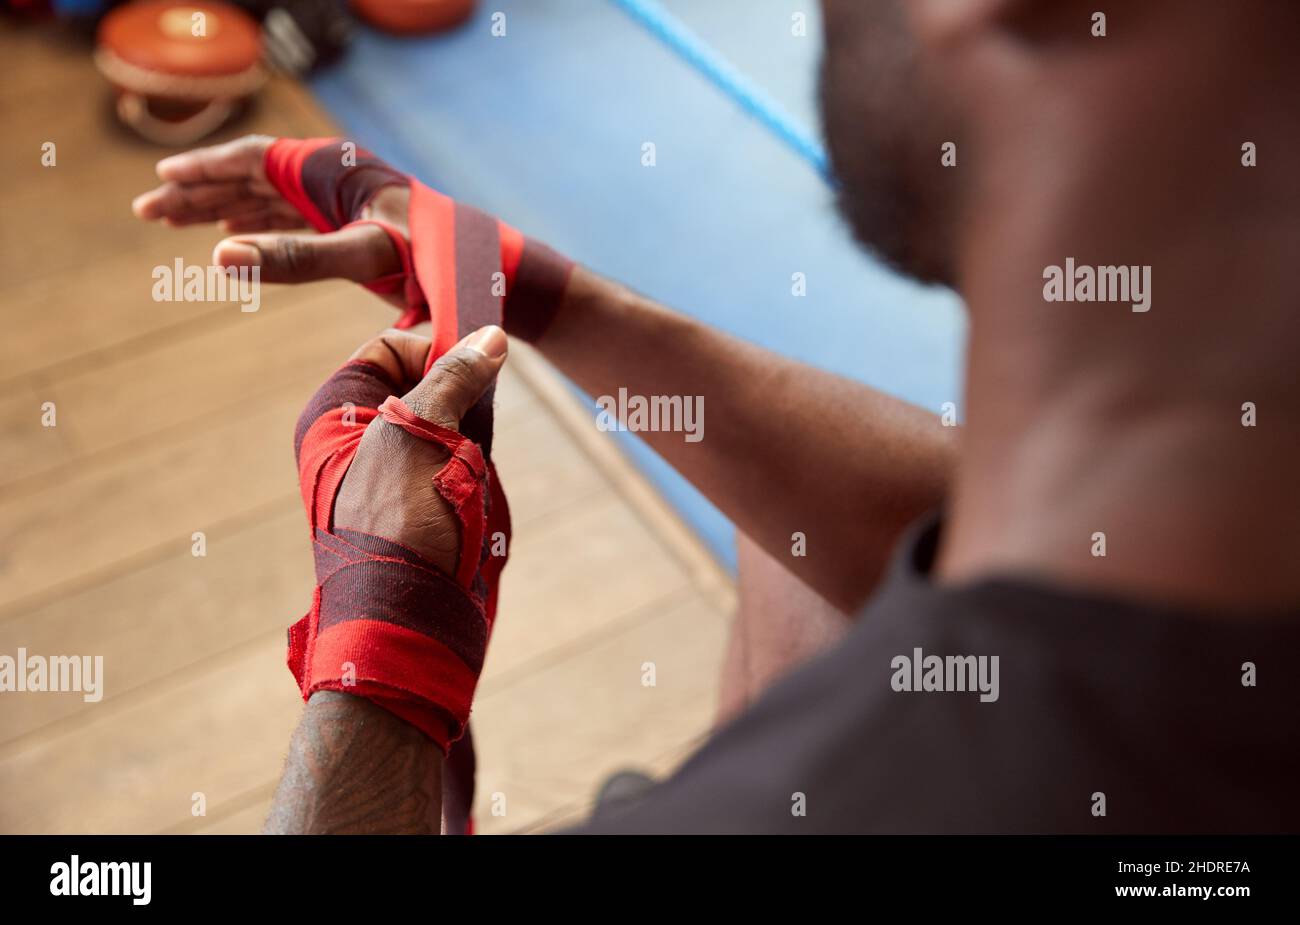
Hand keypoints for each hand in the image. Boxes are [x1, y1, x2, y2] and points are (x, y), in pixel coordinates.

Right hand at [131, 134, 407, 289]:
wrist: (483, 275)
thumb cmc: (430, 260)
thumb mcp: (359, 256)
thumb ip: (293, 258)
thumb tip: (219, 257)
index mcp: (331, 170)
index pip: (256, 159)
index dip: (207, 169)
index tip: (162, 181)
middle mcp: (332, 178)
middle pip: (251, 176)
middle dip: (200, 191)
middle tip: (147, 211)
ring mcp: (339, 203)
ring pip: (266, 198)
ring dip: (219, 209)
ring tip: (170, 222)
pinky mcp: (350, 228)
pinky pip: (290, 219)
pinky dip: (255, 226)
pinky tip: (230, 236)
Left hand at [329, 325, 508, 576]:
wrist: (408, 611)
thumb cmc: (403, 519)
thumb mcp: (426, 432)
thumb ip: (454, 378)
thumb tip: (489, 337)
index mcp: (334, 415)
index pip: (387, 350)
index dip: (432, 351)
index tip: (471, 372)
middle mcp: (354, 440)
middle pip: (423, 390)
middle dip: (459, 410)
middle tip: (469, 436)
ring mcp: (386, 475)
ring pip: (448, 432)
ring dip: (470, 451)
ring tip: (467, 480)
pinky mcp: (415, 506)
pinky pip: (456, 472)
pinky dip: (473, 480)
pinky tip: (472, 502)